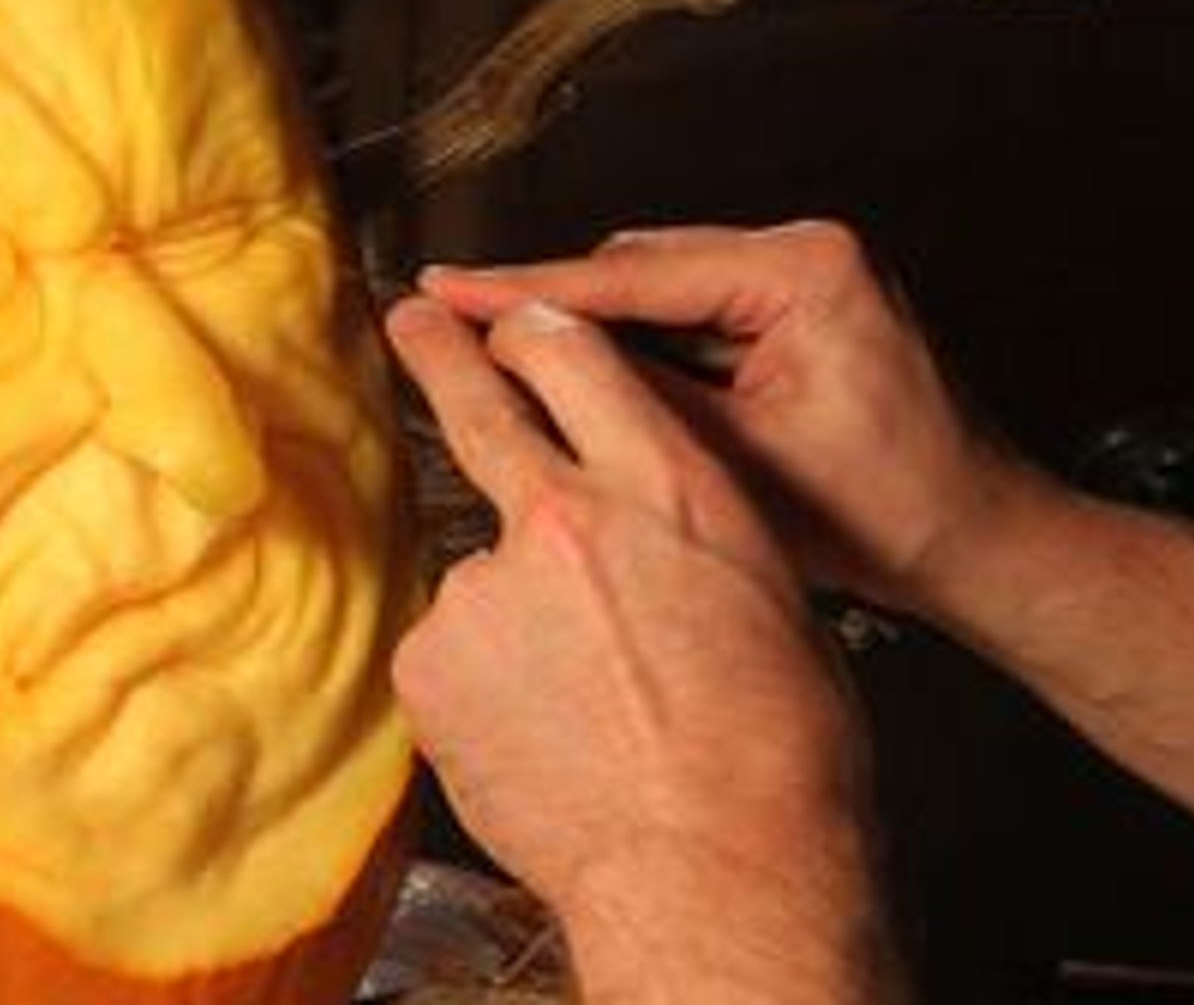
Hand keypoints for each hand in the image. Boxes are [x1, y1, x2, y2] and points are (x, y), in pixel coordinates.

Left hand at [384, 294, 898, 1002]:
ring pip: (481, 579)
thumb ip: (685, 534)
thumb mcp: (768, 594)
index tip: (506, 322)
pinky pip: (451, 661)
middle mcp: (567, 516)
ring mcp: (488, 588)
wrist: (722, 871)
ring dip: (511, 621)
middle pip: (481, 407)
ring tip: (580, 707)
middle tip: (415, 321)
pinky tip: (542, 739)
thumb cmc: (777, 755)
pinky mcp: (433, 664)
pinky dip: (483, 692)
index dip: (534, 331)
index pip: (579, 359)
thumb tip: (650, 536)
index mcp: (670, 488)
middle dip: (442, 353)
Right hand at [417, 220, 1025, 615]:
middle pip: (644, 268)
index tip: (447, 286)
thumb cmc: (890, 515)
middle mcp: (809, 252)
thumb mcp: (735, 460)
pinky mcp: (805, 316)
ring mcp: (810, 280)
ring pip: (666, 294)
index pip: (634, 272)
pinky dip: (652, 354)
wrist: (981, 546)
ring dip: (603, 334)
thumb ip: (632, 397)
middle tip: (461, 336)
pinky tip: (594, 391)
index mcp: (803, 268)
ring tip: (514, 368)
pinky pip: (701, 321)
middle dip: (559, 309)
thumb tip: (532, 356)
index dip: (528, 288)